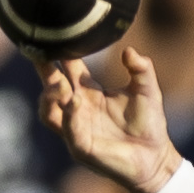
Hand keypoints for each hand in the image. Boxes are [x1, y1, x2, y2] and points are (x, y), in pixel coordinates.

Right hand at [36, 47, 182, 192]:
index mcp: (90, 92)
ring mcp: (76, 128)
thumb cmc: (149, 124)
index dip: (61, 54)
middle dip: (43, 70)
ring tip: (60, 85)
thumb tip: (129, 50)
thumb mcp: (147, 91)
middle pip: (51, 85)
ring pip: (48, 110)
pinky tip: (74, 103)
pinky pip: (68, 130)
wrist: (156, 157)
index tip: (56, 35)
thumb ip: (141, 69)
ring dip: (50, 96)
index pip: (68, 69)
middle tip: (37, 52)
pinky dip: (69, 116)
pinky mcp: (81, 146)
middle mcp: (78, 108)